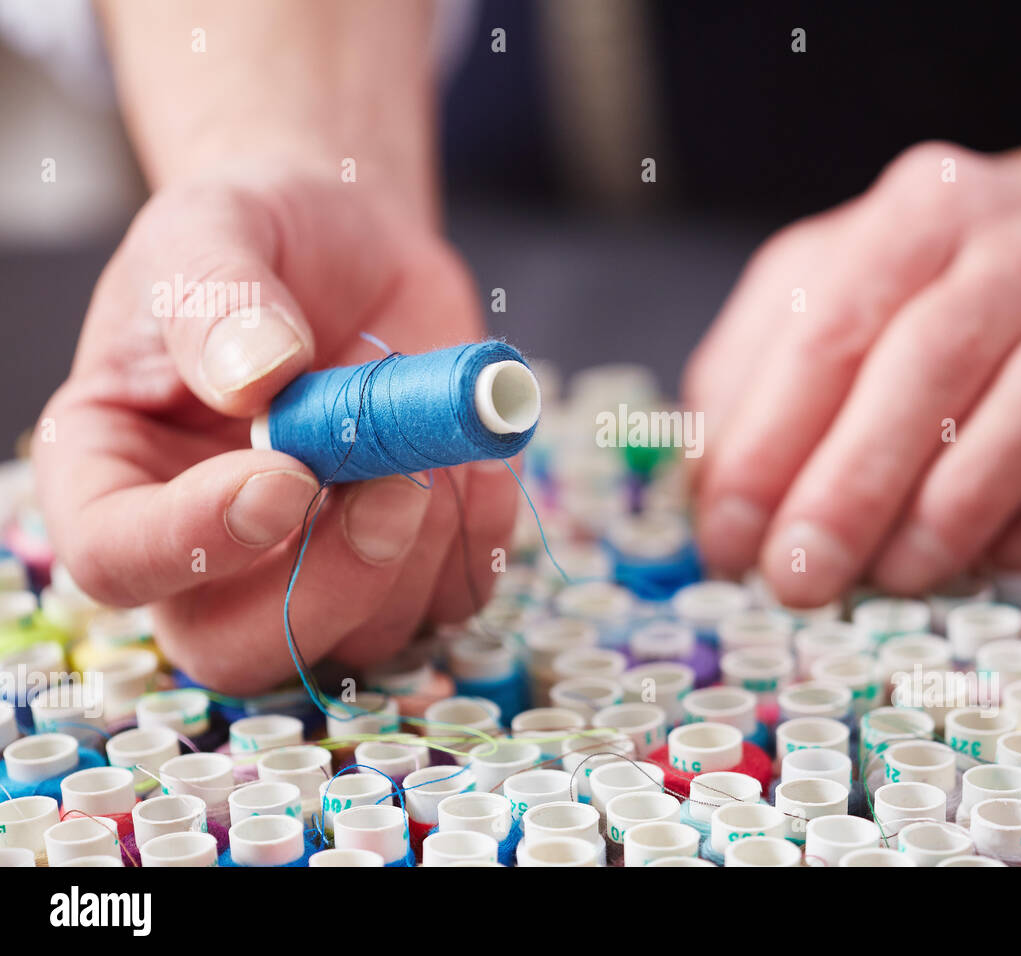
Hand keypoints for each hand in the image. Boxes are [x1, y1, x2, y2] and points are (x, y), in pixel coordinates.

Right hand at [33, 173, 516, 693]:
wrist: (354, 242)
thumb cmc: (261, 235)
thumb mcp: (217, 229)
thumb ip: (217, 300)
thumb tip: (257, 381)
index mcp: (114, 471)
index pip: (118, 559)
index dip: (194, 542)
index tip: (282, 473)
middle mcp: (205, 545)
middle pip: (237, 648)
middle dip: (330, 588)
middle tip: (391, 490)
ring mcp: (308, 564)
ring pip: (359, 635)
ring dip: (415, 551)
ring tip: (430, 438)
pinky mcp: (400, 560)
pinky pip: (446, 604)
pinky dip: (476, 542)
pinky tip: (478, 464)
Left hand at [685, 142, 1020, 605]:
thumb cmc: (961, 279)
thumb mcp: (845, 278)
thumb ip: (762, 366)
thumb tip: (712, 489)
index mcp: (918, 215)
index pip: (826, 333)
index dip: (767, 446)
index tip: (728, 539)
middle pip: (925, 366)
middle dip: (849, 489)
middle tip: (797, 580)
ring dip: (952, 512)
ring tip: (892, 578)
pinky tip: (996, 558)